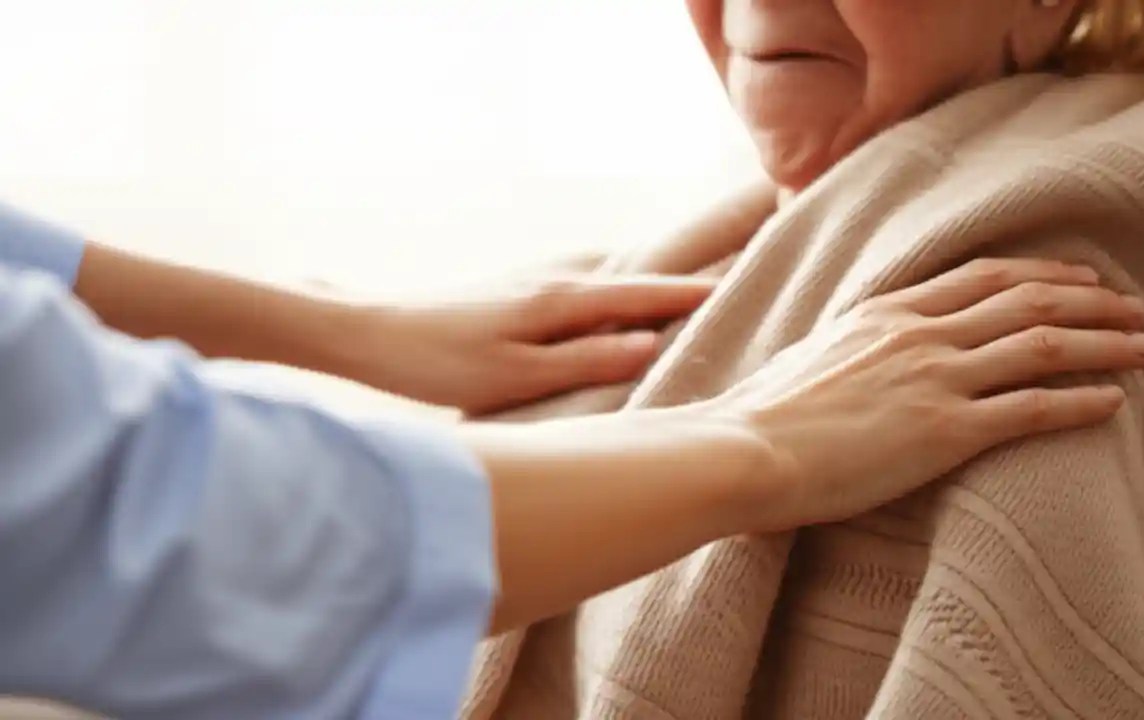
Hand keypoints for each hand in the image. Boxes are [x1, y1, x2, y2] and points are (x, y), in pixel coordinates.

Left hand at [344, 271, 717, 413]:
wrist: (369, 331)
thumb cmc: (439, 362)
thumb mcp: (517, 375)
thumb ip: (586, 361)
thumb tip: (651, 344)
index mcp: (561, 299)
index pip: (644, 294)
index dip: (692, 293)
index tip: (742, 285)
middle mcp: (553, 279)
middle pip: (633, 278)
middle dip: (679, 280)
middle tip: (730, 278)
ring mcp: (532, 280)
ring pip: (608, 279)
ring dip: (646, 285)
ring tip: (684, 293)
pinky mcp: (514, 291)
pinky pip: (584, 286)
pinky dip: (613, 291)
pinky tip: (611, 303)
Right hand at [701, 258, 1143, 531]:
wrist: (744, 450)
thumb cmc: (761, 414)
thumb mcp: (810, 355)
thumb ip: (849, 344)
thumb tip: (854, 349)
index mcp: (886, 311)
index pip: (982, 277)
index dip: (1041, 273)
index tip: (1078, 276)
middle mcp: (919, 333)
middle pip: (1026, 298)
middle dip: (1090, 297)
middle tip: (1133, 305)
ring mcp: (935, 377)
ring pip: (1041, 343)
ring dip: (1102, 340)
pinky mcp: (944, 431)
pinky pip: (1030, 407)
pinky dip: (1078, 400)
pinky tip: (1113, 402)